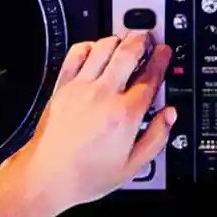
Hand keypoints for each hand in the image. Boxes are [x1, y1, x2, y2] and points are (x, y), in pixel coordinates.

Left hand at [11, 32, 174, 216]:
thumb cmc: (85, 175)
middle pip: (127, 53)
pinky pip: (76, 54)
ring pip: (103, 48)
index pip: (149, 78)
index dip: (161, 60)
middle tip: (149, 39)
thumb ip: (156, 138)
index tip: (164, 53)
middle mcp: (103, 95)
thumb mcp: (132, 167)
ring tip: (126, 41)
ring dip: (119, 39)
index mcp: (124, 115)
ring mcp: (81, 88)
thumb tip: (169, 116)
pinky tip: (96, 49)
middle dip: (142, 41)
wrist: (47, 177)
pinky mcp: (62, 87)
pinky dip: (89, 46)